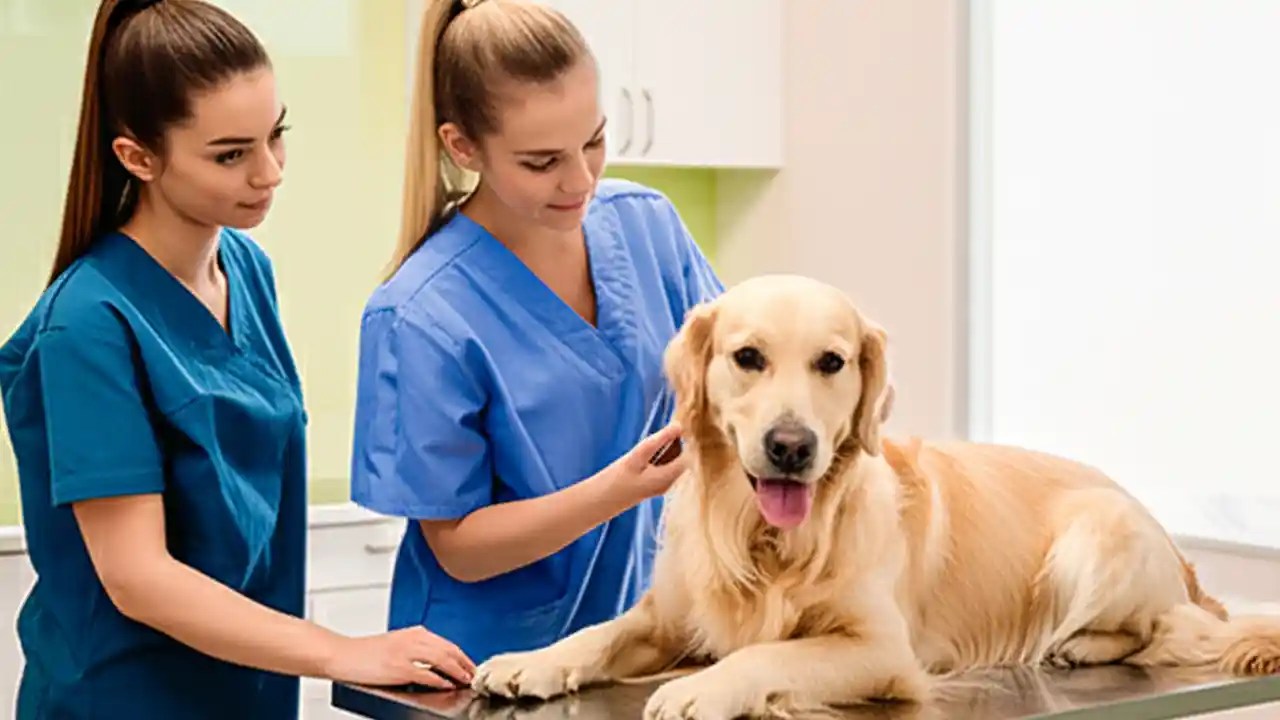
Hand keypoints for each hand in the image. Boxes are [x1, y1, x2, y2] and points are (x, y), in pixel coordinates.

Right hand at [322, 626, 475, 689]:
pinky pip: (425, 674)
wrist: (342, 655)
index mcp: (414, 633)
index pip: (447, 644)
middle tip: (475, 675)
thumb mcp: (397, 644)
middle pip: (449, 650)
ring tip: (466, 680)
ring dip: (457, 671)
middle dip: (465, 663)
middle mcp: (413, 639)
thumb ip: (417, 649)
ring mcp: (406, 652)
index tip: (471, 666)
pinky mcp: (398, 667)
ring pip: (441, 659)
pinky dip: (439, 679)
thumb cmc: (366, 652)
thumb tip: (437, 663)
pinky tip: (446, 685)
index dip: (462, 656)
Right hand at [602, 422, 688, 505]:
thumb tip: (679, 426)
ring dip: (668, 448)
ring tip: (656, 440)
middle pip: (682, 458)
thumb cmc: (616, 479)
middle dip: (677, 443)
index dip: (687, 440)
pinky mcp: (652, 485)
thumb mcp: (637, 456)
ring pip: (673, 462)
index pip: (689, 455)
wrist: (598, 502)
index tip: (680, 425)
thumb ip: (659, 440)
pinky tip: (648, 452)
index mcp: (668, 478)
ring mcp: (660, 486)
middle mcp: (668, 484)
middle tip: (666, 430)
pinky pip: (664, 467)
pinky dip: (660, 456)